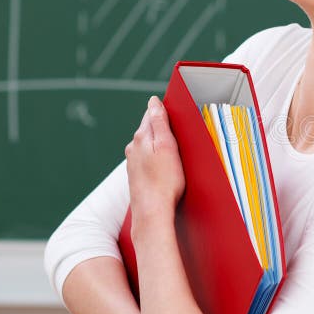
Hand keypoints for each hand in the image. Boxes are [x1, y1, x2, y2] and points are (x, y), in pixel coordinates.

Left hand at [125, 96, 184, 242]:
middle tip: (181, 136)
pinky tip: (166, 168)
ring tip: (176, 153)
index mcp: (141, 137)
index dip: (165, 112)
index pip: (151, 113)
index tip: (178, 116)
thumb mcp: (167, 146)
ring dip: (160, 144)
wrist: (152, 212)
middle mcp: (133, 147)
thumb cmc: (164, 181)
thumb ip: (159, 122)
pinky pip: (148, 159)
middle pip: (150, 129)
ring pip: (149, 144)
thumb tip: (153, 102)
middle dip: (163, 128)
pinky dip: (157, 158)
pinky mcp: (137, 174)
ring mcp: (133, 162)